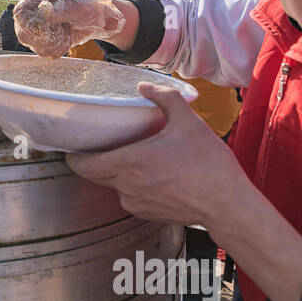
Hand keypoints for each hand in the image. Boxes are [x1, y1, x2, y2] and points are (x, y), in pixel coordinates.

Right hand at [13, 0, 126, 57]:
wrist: (98, 18)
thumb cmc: (88, 5)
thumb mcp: (78, 6)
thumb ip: (61, 10)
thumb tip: (45, 14)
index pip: (20, 12)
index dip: (28, 25)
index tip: (44, 30)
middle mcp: (34, 11)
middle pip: (23, 32)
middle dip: (42, 39)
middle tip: (60, 33)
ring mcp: (38, 26)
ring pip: (32, 44)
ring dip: (51, 44)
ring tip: (66, 34)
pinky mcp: (44, 38)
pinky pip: (42, 50)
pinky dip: (56, 48)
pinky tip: (66, 39)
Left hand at [64, 82, 251, 228]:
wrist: (228, 204)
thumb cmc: (208, 164)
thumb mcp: (187, 122)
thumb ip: (164, 98)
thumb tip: (145, 85)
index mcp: (129, 163)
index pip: (83, 165)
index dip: (74, 157)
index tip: (74, 147)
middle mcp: (126, 187)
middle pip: (96, 175)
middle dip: (96, 161)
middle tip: (105, 145)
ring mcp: (136, 204)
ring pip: (115, 186)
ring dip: (120, 173)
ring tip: (138, 158)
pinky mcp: (147, 214)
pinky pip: (131, 197)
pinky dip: (136, 186)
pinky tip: (155, 175)